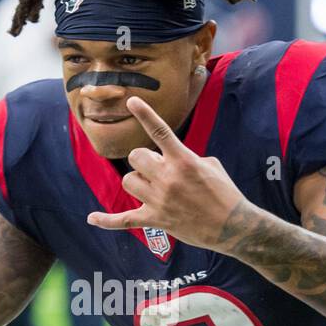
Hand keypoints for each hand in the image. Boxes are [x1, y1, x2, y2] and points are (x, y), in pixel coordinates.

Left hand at [86, 96, 243, 250]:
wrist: (233, 226)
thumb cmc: (225, 193)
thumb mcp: (211, 165)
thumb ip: (186, 158)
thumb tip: (171, 160)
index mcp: (183, 160)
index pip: (159, 131)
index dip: (144, 113)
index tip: (131, 100)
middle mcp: (168, 178)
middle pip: (135, 157)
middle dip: (142, 160)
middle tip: (158, 170)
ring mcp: (159, 200)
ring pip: (129, 181)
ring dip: (137, 181)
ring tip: (152, 189)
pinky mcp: (156, 220)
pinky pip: (124, 220)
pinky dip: (107, 220)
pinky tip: (92, 218)